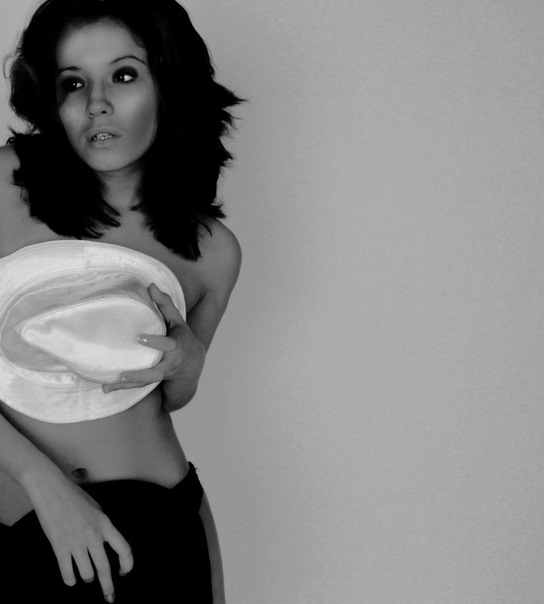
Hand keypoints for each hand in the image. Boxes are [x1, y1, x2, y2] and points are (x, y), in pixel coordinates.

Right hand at [25, 471, 132, 601]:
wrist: (52, 491)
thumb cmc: (74, 496)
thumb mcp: (96, 508)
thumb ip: (103, 526)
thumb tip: (105, 543)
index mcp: (105, 524)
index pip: (124, 549)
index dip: (127, 564)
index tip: (124, 573)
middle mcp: (93, 535)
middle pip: (105, 568)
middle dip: (108, 586)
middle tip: (110, 597)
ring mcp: (76, 542)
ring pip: (87, 573)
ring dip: (87, 578)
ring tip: (87, 577)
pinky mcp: (59, 547)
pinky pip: (67, 572)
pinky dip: (70, 579)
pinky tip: (71, 579)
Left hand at [102, 283, 204, 393]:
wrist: (193, 363)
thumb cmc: (182, 337)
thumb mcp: (178, 320)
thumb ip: (165, 304)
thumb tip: (151, 285)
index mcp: (176, 346)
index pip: (168, 344)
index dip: (155, 342)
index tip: (139, 338)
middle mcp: (171, 362)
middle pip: (156, 371)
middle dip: (140, 374)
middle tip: (122, 375)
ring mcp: (162, 373)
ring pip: (146, 381)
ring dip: (128, 384)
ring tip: (110, 384)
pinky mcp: (154, 380)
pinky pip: (139, 386)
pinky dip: (123, 388)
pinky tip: (106, 388)